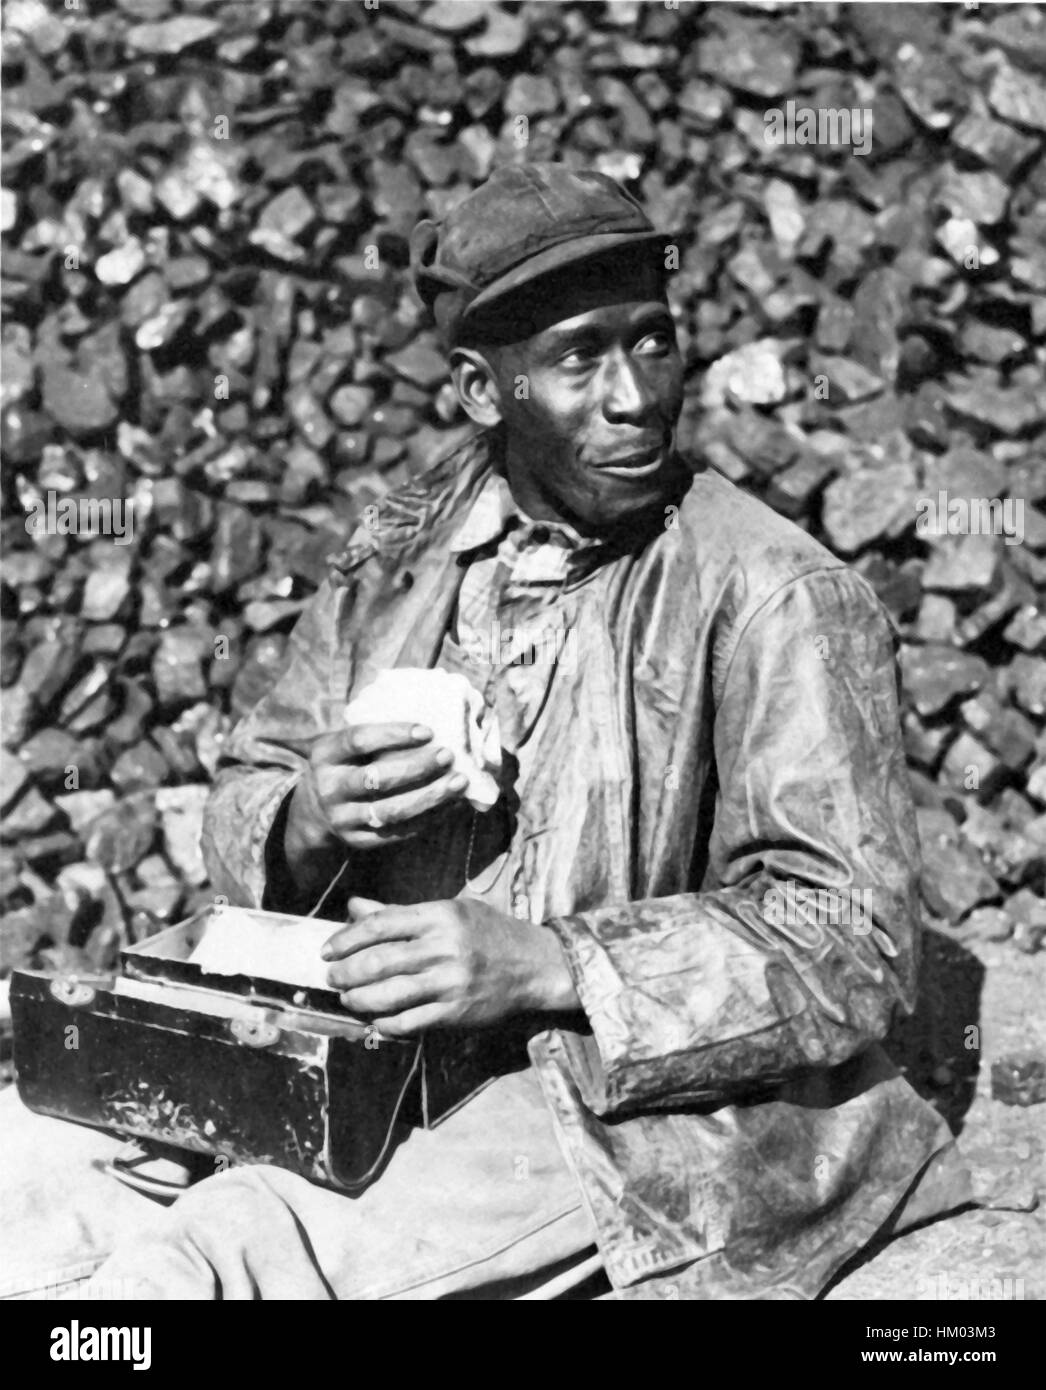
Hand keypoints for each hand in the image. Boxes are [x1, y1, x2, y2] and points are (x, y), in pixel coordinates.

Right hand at [285, 722, 470, 863]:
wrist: (315, 813)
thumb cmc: (346, 764)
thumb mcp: (344, 744)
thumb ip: (374, 731)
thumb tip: (434, 712)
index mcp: (325, 755)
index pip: (358, 740)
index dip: (394, 735)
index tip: (428, 731)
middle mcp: (330, 788)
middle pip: (377, 779)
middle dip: (417, 767)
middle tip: (448, 755)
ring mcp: (343, 818)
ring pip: (391, 811)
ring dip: (430, 797)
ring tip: (459, 782)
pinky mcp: (358, 841)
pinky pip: (399, 832)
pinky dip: (430, 819)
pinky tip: (452, 805)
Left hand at [321, 896, 581, 1035]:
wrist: (535, 965)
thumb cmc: (488, 933)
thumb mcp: (449, 911)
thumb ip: (400, 913)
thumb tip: (354, 906)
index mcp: (440, 916)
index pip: (380, 924)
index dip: (346, 938)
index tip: (328, 949)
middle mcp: (444, 948)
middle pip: (378, 962)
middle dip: (346, 972)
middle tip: (332, 977)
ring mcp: (450, 982)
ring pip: (388, 995)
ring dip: (358, 999)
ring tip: (347, 998)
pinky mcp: (455, 1012)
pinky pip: (408, 1022)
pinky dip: (384, 1023)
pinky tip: (375, 1019)